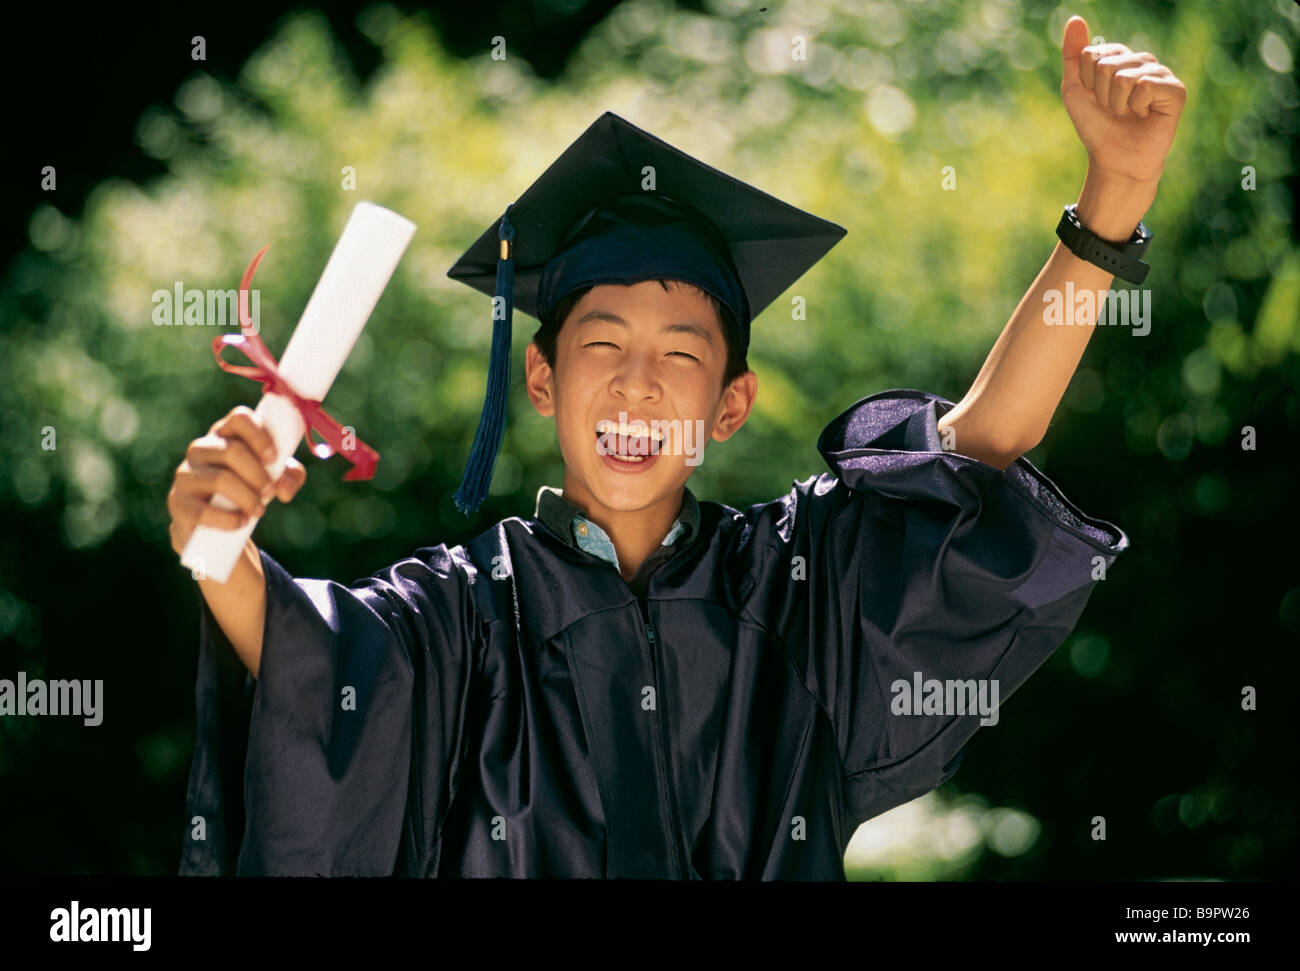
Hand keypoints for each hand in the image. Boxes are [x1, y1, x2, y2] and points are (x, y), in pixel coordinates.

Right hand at [167, 405, 305, 555]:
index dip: (260, 437)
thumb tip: (284, 487)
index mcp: (225, 435)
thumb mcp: (273, 481)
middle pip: (232, 450)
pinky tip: (242, 523)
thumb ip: (289, 477)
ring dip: (248, 497)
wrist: (214, 530)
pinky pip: (203, 510)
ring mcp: (185, 475)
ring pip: (220, 479)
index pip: (239, 419)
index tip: (273, 459)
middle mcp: (201, 449)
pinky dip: (229, 519)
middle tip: (271, 493)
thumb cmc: (247, 493)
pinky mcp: (178, 504)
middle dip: (258, 475)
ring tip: (259, 511)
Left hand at [1060, 14, 1186, 185]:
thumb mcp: (1075, 89)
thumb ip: (1073, 55)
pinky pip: (1144, 86)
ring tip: (1128, 114)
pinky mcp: (1175, 90)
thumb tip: (1075, 19)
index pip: (1091, 55)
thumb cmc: (1096, 126)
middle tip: (1113, 111)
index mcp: (1120, 58)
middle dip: (1101, 96)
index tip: (1096, 100)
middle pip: (1105, 66)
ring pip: (1123, 77)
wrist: (1114, 159)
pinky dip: (1136, 106)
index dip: (1086, 84)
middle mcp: (1142, 61)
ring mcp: (1161, 74)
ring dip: (1117, 103)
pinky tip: (1145, 115)